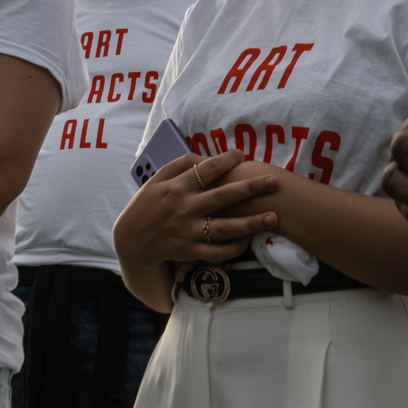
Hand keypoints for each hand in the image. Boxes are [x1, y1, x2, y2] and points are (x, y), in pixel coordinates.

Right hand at [114, 150, 277, 270]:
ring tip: (274, 217)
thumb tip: (207, 157)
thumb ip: (180, 165)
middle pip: (223, 197)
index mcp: (176, 188)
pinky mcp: (191, 252)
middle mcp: (184, 209)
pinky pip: (217, 252)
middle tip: (275, 182)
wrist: (132, 241)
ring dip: (252, 222)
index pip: (206, 169)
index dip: (226, 160)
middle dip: (251, 188)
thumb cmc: (147, 205)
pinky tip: (250, 239)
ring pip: (226, 228)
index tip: (242, 154)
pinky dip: (235, 247)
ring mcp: (189, 232)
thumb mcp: (157, 179)